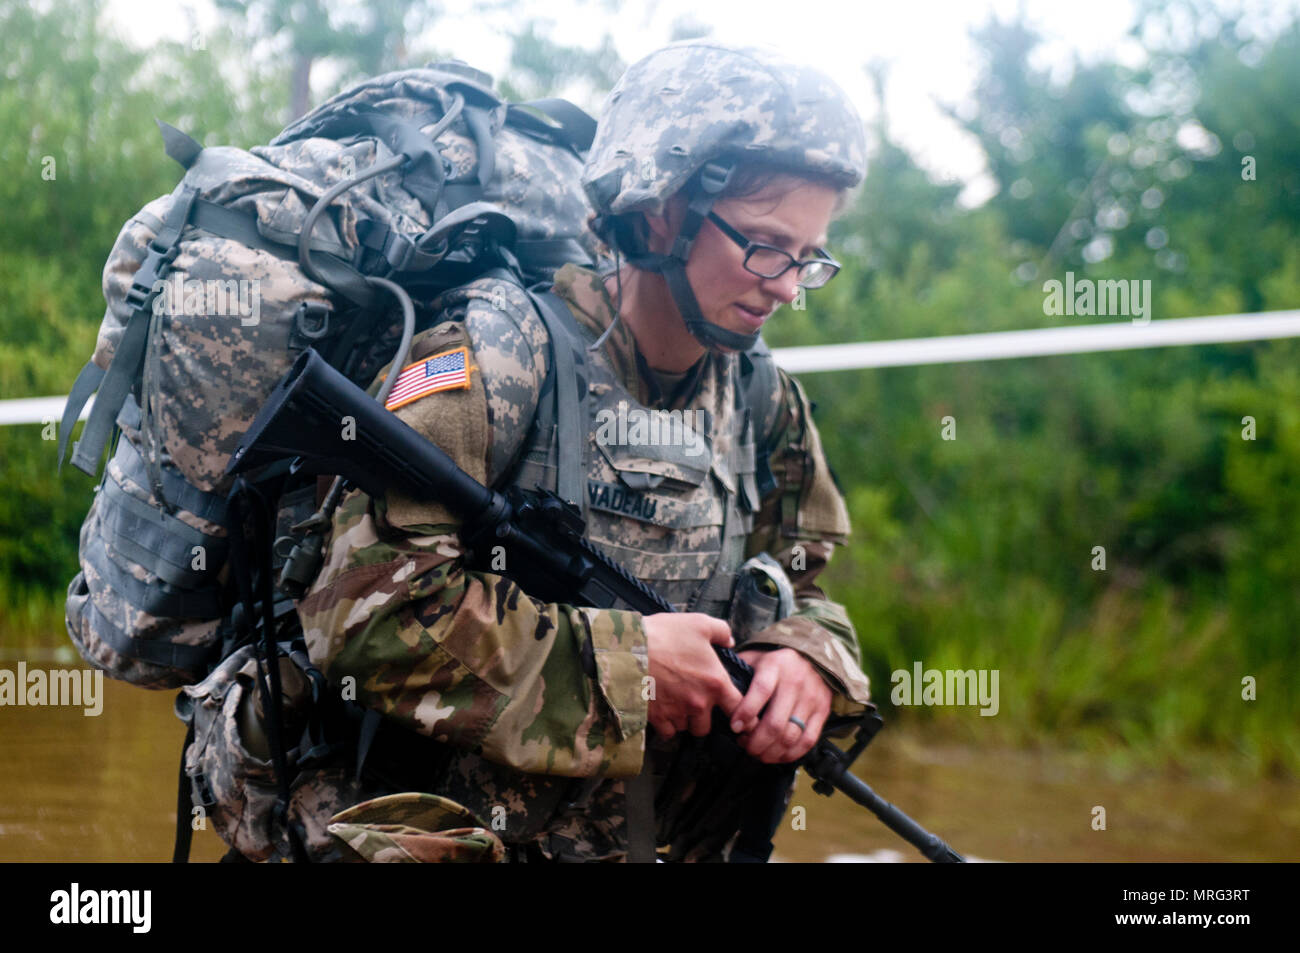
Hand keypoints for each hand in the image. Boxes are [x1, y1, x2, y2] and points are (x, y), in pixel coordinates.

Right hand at [644, 613, 744, 739]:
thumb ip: (721, 631)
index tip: (739, 717)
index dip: (742, 714)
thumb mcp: (699, 623)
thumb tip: (730, 641)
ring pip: (686, 728)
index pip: (740, 708)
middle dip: (702, 717)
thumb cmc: (665, 634)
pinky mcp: (656, 718)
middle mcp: (699, 703)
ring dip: (683, 720)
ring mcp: (677, 713)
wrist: (628, 648)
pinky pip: (667, 732)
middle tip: (693, 702)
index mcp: (715, 683)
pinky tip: (662, 712)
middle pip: (708, 726)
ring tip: (675, 704)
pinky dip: (666, 725)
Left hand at [729, 648, 830, 763]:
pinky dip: (790, 754)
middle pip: (775, 722)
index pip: (761, 691)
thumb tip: (716, 694)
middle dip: (756, 742)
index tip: (734, 727)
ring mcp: (811, 698)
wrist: (812, 657)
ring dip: (770, 751)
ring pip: (790, 736)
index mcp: (775, 665)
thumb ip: (737, 673)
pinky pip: (807, 740)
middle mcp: (795, 682)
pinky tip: (776, 755)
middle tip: (745, 745)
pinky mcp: (822, 711)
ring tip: (758, 751)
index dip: (746, 712)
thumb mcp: (755, 659)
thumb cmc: (775, 664)